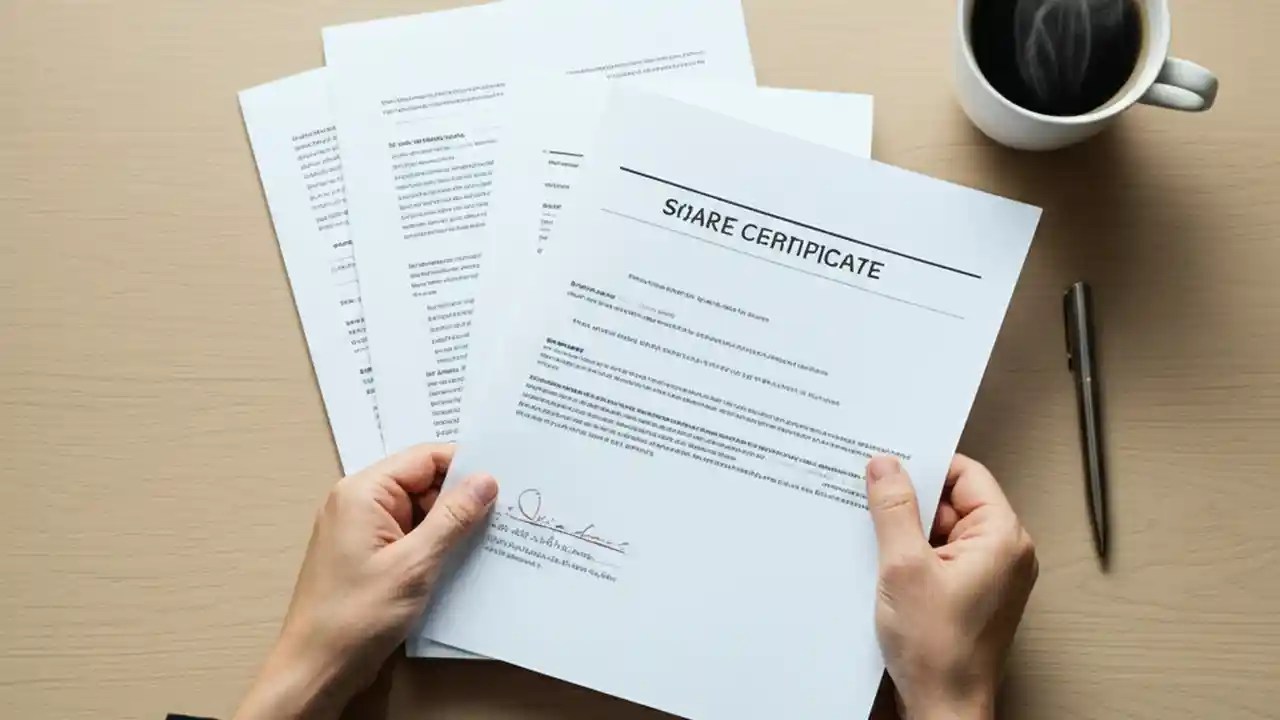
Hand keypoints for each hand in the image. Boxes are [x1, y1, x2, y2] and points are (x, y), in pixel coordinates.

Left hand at [234, 444, 498, 719]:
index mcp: (363, 492)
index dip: (465, 467)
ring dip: (450, 526)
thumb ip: (453, 518)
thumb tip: (485, 481)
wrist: (316, 669)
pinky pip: (409, 535)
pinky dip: (434, 545)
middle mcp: (358, 503)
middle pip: (423, 482)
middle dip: (461, 498)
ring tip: (488, 539)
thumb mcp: (414, 564)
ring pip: (419, 511)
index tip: (503, 482)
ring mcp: (361, 530)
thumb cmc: (355, 616)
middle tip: (504, 514)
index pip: (425, 458)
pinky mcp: (367, 555)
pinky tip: (460, 560)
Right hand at [867, 455, 1036, 719]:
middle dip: (910, 501)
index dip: (926, 466)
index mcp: (1002, 538)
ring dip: (907, 531)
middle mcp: (1004, 553)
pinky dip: (911, 555)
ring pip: (942, 530)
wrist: (944, 708)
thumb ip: (894, 509)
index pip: (966, 474)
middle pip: (953, 501)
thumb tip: (886, 466)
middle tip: (873, 502)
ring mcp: (989, 575)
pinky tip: (884, 566)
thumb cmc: (938, 652)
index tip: (890, 463)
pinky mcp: (970, 593)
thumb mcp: (903, 567)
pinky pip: (940, 556)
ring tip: (878, 543)